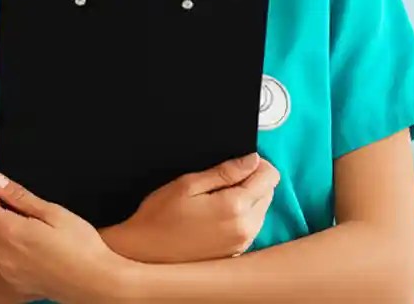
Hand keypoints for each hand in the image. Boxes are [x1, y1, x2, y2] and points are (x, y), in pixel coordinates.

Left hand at [0, 171, 131, 303]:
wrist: (97, 283)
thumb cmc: (82, 247)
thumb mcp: (53, 212)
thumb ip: (19, 195)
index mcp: (10, 231)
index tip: (4, 186)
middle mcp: (2, 253)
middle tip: (20, 204)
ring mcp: (6, 269)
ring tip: (26, 223)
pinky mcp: (13, 280)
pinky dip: (3, 245)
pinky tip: (26, 243)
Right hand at [108, 153, 279, 262]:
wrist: (145, 252)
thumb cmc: (160, 216)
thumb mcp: (187, 184)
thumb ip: (224, 171)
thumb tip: (252, 160)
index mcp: (234, 207)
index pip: (269, 177)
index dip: (256, 164)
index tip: (237, 163)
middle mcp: (245, 228)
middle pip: (268, 193)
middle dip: (252, 181)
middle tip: (220, 181)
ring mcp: (242, 243)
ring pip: (262, 210)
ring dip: (247, 200)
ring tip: (215, 199)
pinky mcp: (237, 252)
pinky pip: (251, 226)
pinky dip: (241, 216)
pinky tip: (216, 216)